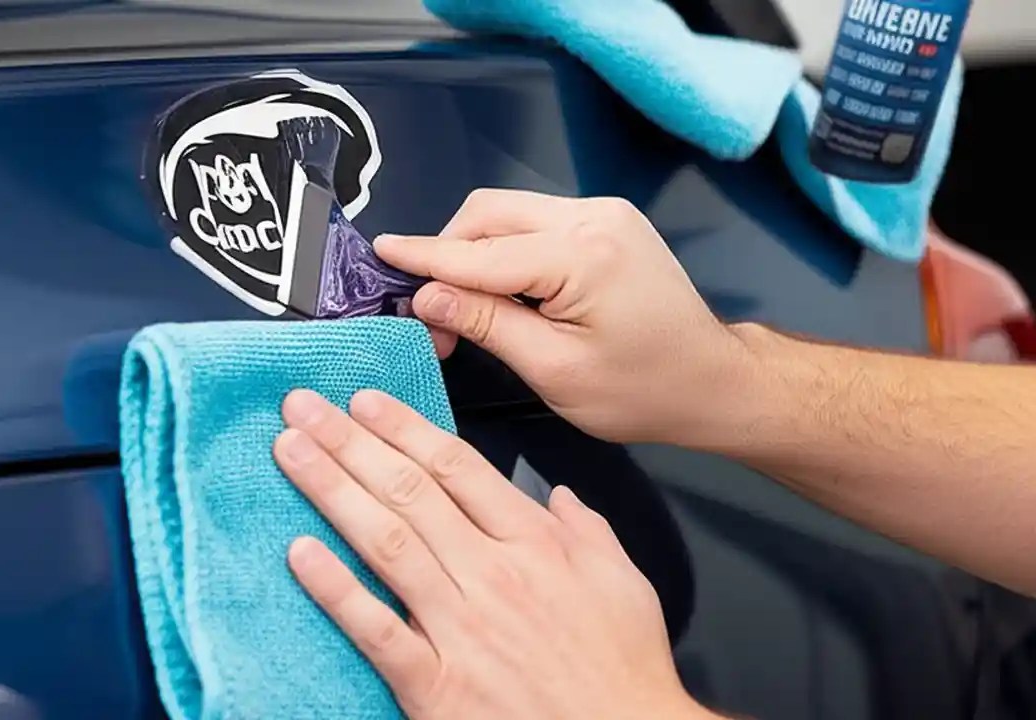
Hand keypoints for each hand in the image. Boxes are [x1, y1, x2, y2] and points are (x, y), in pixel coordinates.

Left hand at [273, 388, 716, 719]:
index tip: (365, 401)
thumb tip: (559, 495)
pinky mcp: (435, 685)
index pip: (457, 467)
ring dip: (331, 490)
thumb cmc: (623, 673)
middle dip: (350, 443)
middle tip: (304, 408)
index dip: (404, 428)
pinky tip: (299, 552)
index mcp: (536, 545)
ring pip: (385, 541)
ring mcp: (460, 628)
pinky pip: (374, 628)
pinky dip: (335, 588)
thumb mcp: (624, 584)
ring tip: (291, 453)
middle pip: (409, 491)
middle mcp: (492, 575)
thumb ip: (586, 530)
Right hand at [376, 189, 750, 445]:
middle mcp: (593, 217)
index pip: (480, 252)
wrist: (712, 381)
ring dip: (474, 252)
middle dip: (448, 254)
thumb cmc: (642, 390)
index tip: (381, 252)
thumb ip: (486, 324)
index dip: (425, 256)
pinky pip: (534, 223)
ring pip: (508, 214)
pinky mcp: (605, 222)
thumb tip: (427, 297)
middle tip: (432, 315)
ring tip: (463, 309)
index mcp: (582, 255)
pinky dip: (505, 251)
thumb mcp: (554, 370)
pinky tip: (500, 292)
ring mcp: (602, 213)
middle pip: (489, 215)